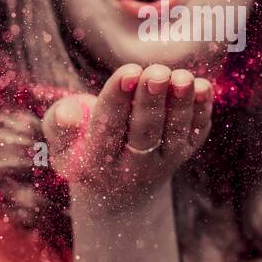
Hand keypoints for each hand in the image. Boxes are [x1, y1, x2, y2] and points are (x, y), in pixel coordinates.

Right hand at [41, 64, 213, 213]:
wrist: (118, 190)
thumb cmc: (82, 149)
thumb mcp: (61, 143)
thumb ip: (59, 125)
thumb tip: (71, 114)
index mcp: (96, 163)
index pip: (107, 128)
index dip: (118, 99)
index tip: (128, 71)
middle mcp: (132, 168)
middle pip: (144, 133)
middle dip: (151, 101)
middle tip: (157, 72)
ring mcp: (162, 162)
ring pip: (174, 134)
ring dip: (181, 104)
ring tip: (183, 77)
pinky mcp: (184, 154)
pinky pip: (195, 133)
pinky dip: (202, 111)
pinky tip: (203, 86)